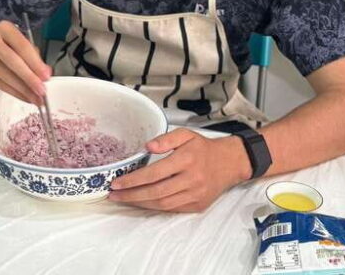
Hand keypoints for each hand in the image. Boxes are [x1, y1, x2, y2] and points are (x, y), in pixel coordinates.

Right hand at [0, 20, 51, 104]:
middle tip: (42, 91)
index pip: (22, 46)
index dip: (35, 63)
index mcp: (4, 28)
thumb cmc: (5, 43)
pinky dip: (14, 92)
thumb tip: (46, 72)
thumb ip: (34, 55)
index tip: (46, 76)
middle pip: (13, 62)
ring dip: (23, 90)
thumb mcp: (20, 41)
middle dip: (29, 79)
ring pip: (5, 76)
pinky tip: (24, 97)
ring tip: (36, 98)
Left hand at [107, 128, 249, 211]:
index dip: (133, 180)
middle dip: (132, 195)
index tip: (116, 182)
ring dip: (141, 203)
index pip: (154, 173)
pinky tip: (143, 202)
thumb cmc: (203, 148)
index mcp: (186, 160)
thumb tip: (147, 147)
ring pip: (163, 203)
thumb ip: (165, 138)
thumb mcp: (185, 134)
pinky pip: (173, 209)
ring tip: (124, 200)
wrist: (230, 163)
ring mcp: (195, 195)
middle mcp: (191, 179)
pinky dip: (156, 207)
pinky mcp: (198, 205)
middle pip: (156, 192)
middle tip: (114, 195)